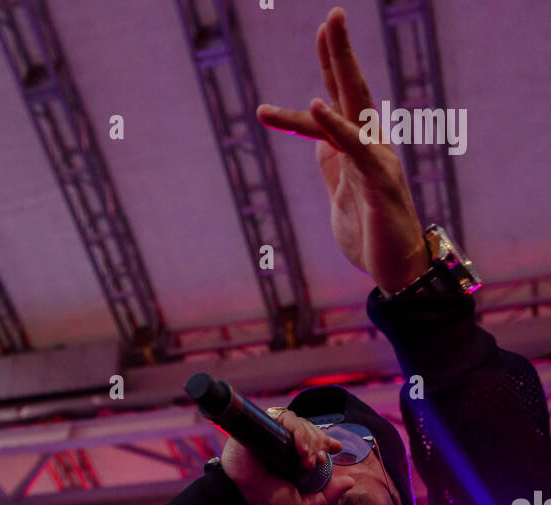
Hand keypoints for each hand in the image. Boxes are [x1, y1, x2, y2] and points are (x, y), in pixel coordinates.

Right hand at [220, 413, 353, 504]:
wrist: (241, 498)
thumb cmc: (267, 503)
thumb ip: (327, 496)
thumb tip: (352, 481)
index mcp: (295, 458)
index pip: (317, 440)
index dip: (328, 441)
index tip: (336, 448)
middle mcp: (286, 443)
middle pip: (312, 430)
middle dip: (320, 443)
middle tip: (315, 461)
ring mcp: (274, 433)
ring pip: (301, 423)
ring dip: (309, 439)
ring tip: (305, 459)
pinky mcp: (263, 425)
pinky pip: (286, 418)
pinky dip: (297, 429)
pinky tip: (298, 447)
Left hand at [256, 7, 431, 294]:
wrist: (397, 270)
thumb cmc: (371, 233)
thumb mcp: (341, 193)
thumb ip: (331, 163)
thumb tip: (317, 139)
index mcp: (358, 148)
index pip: (339, 102)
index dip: (328, 70)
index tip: (319, 35)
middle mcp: (370, 145)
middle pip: (352, 90)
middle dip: (340, 52)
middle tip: (332, 16)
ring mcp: (376, 160)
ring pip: (354, 107)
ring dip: (341, 68)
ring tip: (329, 32)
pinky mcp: (378, 182)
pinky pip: (354, 149)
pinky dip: (336, 126)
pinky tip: (318, 104)